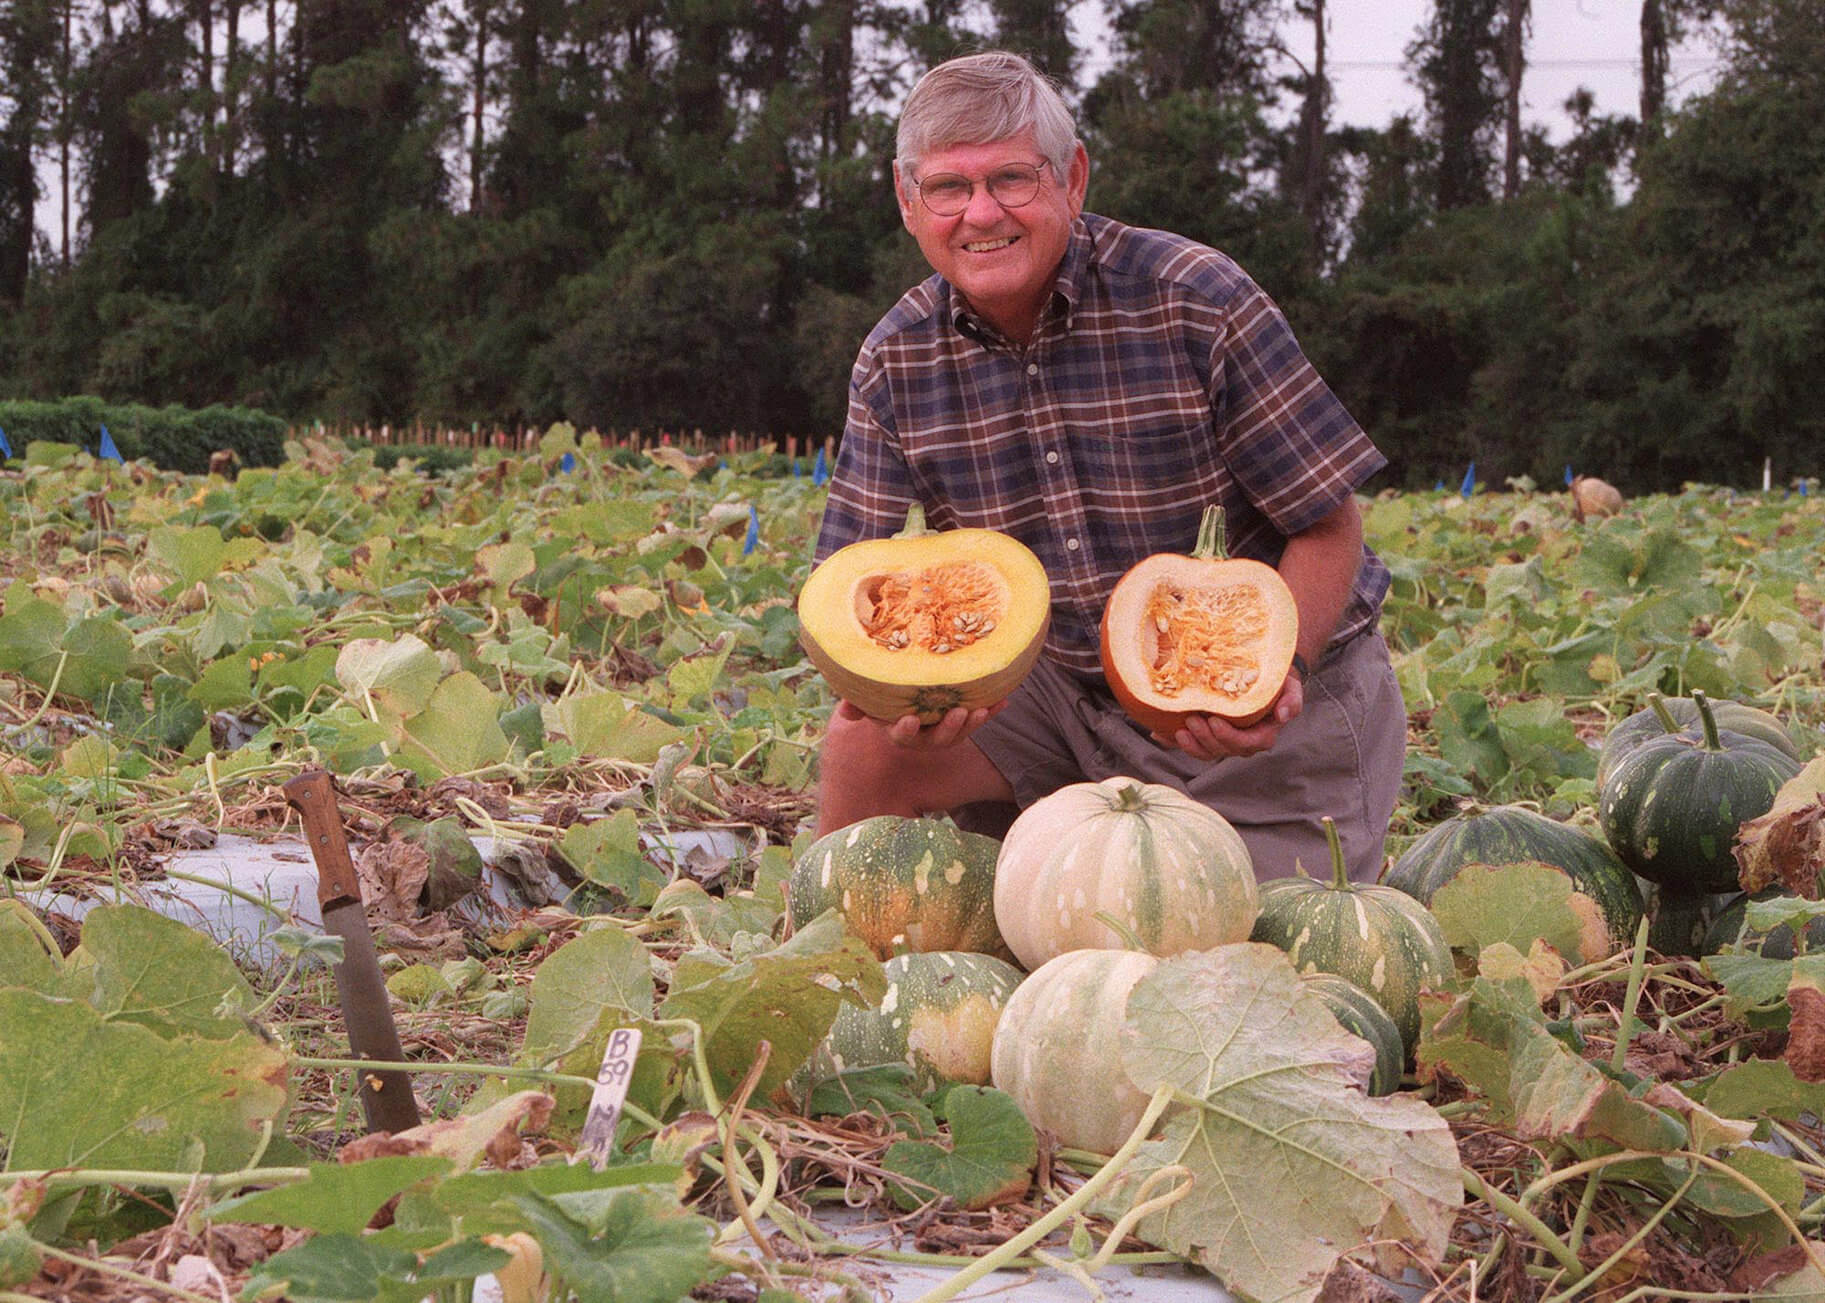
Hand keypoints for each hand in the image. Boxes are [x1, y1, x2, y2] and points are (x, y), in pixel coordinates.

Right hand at [836, 699, 1006, 750]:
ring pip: (959, 732)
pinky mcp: (964, 718)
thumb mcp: (869, 698)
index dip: (906, 729)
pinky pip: (979, 716)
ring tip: (981, 710)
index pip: (902, 735)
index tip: (910, 719)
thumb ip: (856, 703)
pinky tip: (1004, 699)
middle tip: (959, 714)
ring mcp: (945, 728)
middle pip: (937, 739)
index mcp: (900, 729)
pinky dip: (992, 710)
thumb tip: (844, 711)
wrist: (906, 689)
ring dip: (972, 723)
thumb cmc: (883, 693)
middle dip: (948, 729)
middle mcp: (924, 734)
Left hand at [1154, 672, 1303, 761]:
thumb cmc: (1276, 682)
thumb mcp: (1290, 688)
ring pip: (1206, 751)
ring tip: (1179, 729)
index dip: (1228, 737)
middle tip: (1192, 719)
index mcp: (1261, 736)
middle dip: (1205, 738)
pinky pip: (1191, 743)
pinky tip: (1159, 734)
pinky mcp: (1206, 735)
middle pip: (1221, 750)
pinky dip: (1173, 741)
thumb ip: (1292, 702)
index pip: (1244, 744)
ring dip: (1191, 744)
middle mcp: (1241, 743)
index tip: (1215, 721)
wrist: (1261, 676)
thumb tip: (1283, 717)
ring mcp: (1222, 741)